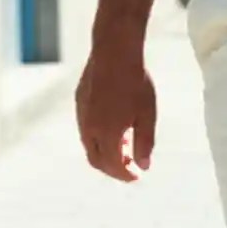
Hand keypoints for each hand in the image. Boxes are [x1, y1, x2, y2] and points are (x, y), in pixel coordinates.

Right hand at [75, 44, 156, 182]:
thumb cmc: (135, 82)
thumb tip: (144, 166)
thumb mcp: (147, 115)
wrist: (115, 51)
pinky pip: (86, 128)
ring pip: (89, 144)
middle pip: (96, 159)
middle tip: (130, 168)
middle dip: (113, 168)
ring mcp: (81, 114)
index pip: (112, 165)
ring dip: (105, 151)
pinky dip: (98, 136)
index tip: (137, 176)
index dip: (125, 174)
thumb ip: (144, 143)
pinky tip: (115, 128)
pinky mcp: (79, 101)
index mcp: (106, 134)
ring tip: (126, 147)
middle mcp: (89, 128)